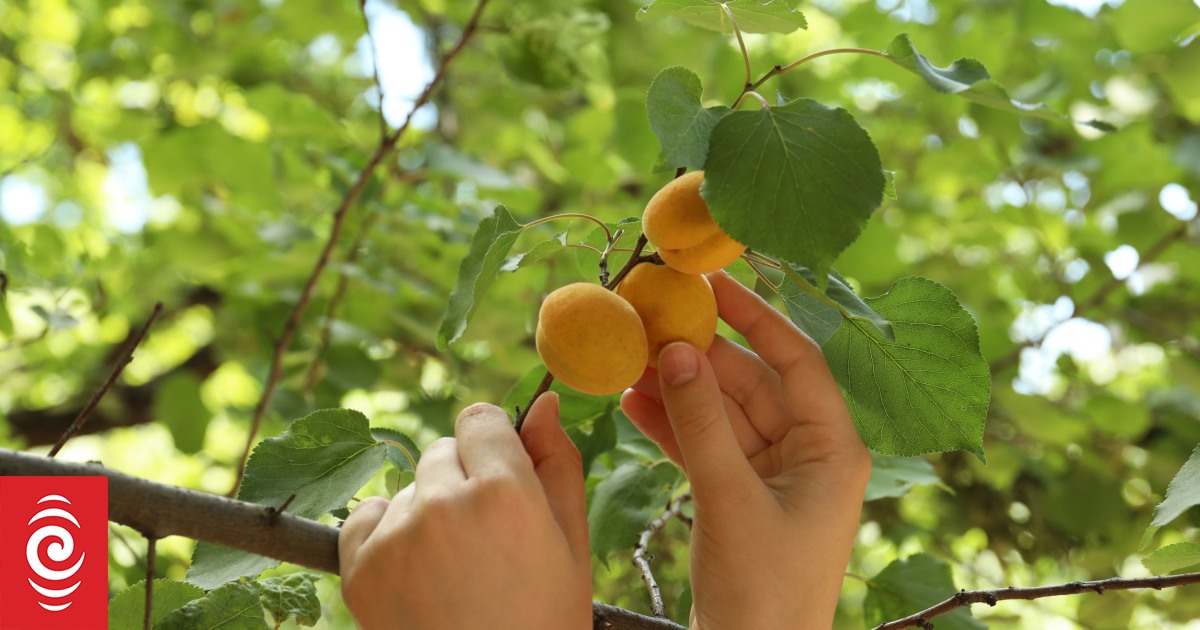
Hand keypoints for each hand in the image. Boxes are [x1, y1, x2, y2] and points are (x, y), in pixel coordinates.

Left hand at [339, 395, 591, 629]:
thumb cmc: (544, 622)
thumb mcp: (572, 547)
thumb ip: (559, 465)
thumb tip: (546, 403)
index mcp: (507, 491)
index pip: (481, 417)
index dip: (494, 446)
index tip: (503, 480)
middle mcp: (446, 501)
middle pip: (443, 449)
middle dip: (463, 479)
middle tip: (485, 540)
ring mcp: (397, 533)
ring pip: (410, 487)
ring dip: (428, 510)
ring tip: (455, 571)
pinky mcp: (359, 565)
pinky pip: (368, 516)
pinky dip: (387, 535)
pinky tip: (419, 576)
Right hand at [621, 271, 870, 628]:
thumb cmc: (764, 590)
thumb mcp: (731, 498)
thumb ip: (702, 423)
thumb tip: (676, 351)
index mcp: (833, 449)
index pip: (798, 360)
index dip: (756, 316)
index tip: (711, 282)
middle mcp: (808, 454)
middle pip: (752, 383)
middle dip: (700, 356)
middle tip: (650, 322)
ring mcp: (772, 475)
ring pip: (721, 413)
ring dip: (677, 389)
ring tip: (628, 360)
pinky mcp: (739, 496)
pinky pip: (704, 446)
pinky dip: (670, 427)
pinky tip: (630, 403)